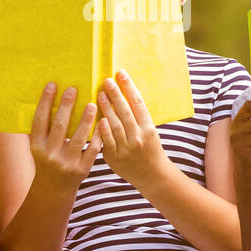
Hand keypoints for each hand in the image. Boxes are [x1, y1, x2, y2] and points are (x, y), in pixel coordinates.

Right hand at [29, 82, 102, 189]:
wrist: (54, 188)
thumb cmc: (46, 160)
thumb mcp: (38, 147)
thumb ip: (42, 128)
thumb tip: (46, 99)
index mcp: (36, 145)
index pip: (40, 120)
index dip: (45, 102)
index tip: (52, 84)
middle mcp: (50, 154)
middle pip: (60, 126)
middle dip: (67, 106)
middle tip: (74, 89)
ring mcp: (67, 162)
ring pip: (78, 137)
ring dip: (86, 119)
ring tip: (92, 104)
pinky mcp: (82, 169)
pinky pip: (92, 149)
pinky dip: (98, 136)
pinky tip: (104, 122)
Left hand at [96, 71, 171, 188]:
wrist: (153, 175)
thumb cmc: (151, 150)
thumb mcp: (150, 132)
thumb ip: (138, 118)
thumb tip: (124, 97)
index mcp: (149, 128)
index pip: (138, 104)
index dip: (129, 88)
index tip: (121, 74)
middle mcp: (138, 137)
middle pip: (125, 111)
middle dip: (115, 94)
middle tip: (106, 81)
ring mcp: (126, 148)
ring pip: (115, 124)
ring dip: (106, 108)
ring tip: (99, 94)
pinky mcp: (115, 157)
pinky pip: (107, 140)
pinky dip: (103, 129)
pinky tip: (97, 117)